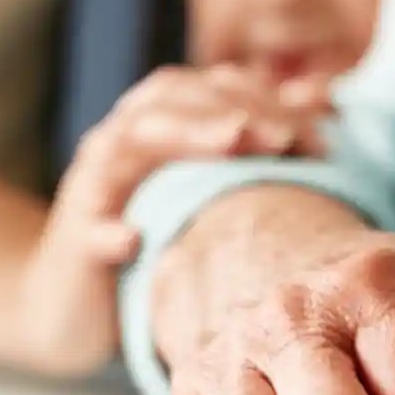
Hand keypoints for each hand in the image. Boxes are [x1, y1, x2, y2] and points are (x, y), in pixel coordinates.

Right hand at [20, 66, 331, 374]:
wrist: (71, 307)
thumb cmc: (159, 249)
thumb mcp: (206, 199)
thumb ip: (253, 157)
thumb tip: (323, 112)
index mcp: (158, 125)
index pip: (210, 88)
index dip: (265, 97)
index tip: (320, 126)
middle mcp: (121, 142)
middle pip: (172, 103)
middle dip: (233, 109)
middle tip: (285, 134)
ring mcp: (92, 188)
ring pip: (127, 146)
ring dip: (184, 138)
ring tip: (234, 142)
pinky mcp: (74, 243)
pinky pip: (88, 231)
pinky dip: (109, 231)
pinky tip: (135, 240)